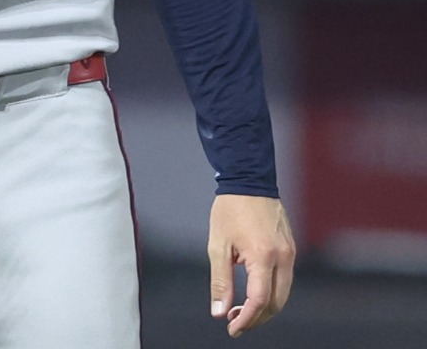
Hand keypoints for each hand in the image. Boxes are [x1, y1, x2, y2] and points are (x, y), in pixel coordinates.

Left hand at [209, 193, 295, 336]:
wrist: (249, 182)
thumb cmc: (230, 211)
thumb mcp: (217, 246)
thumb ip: (220, 280)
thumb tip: (218, 310)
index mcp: (263, 256)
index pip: (260, 300)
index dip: (246, 319)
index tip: (231, 328)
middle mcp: (283, 257)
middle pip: (276, 302)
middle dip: (257, 318)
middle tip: (234, 322)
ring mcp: (290, 253)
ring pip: (283, 294)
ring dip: (265, 308)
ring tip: (240, 311)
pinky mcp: (291, 249)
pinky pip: (285, 280)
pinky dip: (271, 293)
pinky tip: (253, 294)